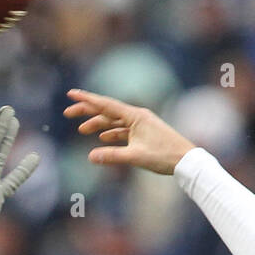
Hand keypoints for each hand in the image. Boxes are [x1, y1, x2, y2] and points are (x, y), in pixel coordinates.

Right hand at [63, 88, 195, 174]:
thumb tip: (90, 157)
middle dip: (87, 112)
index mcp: (135, 116)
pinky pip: (122, 130)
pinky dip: (111, 133)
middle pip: (107, 111)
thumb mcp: (135, 157)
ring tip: (82, 130)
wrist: (186, 160)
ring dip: (98, 125)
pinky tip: (103, 138)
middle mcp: (137, 116)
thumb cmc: (164, 156)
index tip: (71, 94)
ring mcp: (141, 124)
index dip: (87, 99)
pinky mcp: (144, 133)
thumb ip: (112, 156)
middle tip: (68, 113)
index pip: (106, 105)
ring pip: (114, 121)